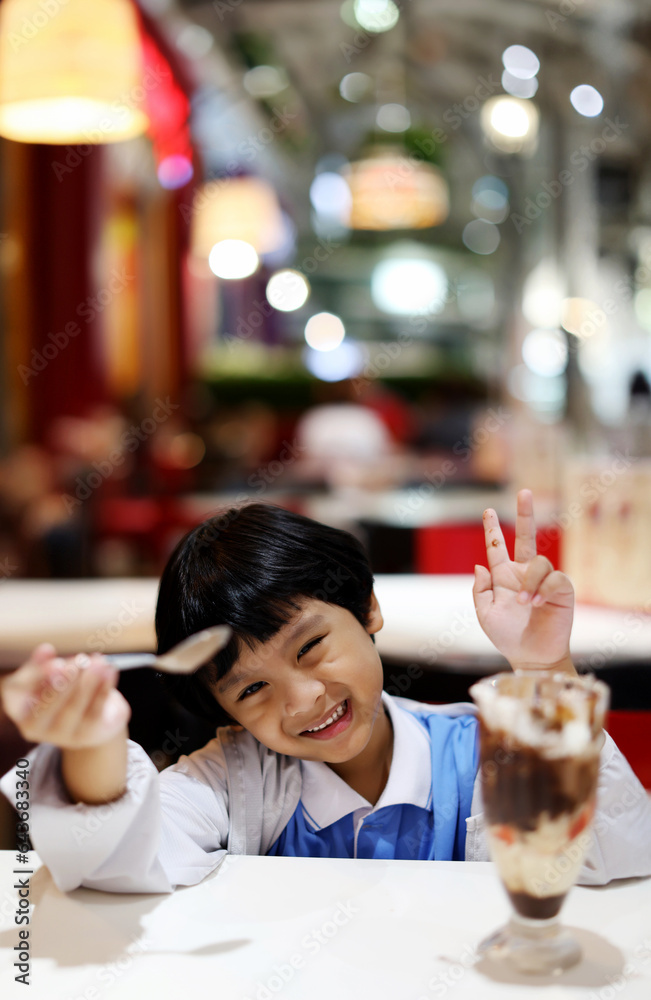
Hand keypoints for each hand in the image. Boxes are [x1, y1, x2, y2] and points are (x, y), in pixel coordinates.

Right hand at [0, 643, 130, 748]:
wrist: (92, 718)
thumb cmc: (64, 691)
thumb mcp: (52, 675)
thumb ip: (46, 665)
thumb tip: (45, 651)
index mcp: (18, 706)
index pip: (16, 690)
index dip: (35, 673)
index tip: (56, 660)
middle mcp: (34, 725)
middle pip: (45, 705)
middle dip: (64, 682)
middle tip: (80, 661)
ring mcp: (60, 735)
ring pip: (73, 709)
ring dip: (88, 682)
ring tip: (99, 662)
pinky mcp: (86, 735)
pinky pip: (95, 712)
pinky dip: (104, 690)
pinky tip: (110, 671)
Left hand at [472, 489, 574, 671]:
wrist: (531, 655)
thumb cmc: (508, 635)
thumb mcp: (485, 614)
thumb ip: (480, 590)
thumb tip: (479, 565)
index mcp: (503, 577)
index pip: (497, 548)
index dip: (493, 530)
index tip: (488, 511)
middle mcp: (524, 574)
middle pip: (526, 538)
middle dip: (525, 514)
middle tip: (523, 492)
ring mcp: (543, 580)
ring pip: (539, 562)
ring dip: (530, 581)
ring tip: (525, 601)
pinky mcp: (561, 589)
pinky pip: (554, 577)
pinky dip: (543, 587)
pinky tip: (538, 601)